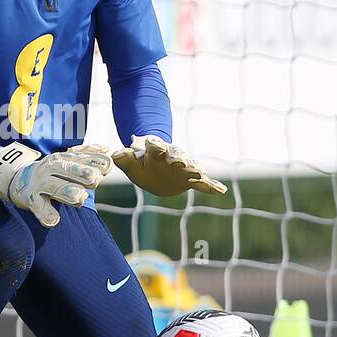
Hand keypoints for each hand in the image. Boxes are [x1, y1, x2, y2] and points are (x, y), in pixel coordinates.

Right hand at [0, 142, 114, 226]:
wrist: (18, 179)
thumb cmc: (50, 172)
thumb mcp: (66, 159)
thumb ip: (86, 155)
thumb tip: (107, 148)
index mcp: (63, 158)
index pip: (81, 158)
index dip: (94, 162)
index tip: (108, 166)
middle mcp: (51, 168)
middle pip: (67, 169)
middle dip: (81, 173)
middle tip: (95, 178)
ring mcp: (40, 184)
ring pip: (54, 187)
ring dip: (66, 191)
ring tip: (79, 197)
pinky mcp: (32, 200)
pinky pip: (39, 208)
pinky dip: (46, 214)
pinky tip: (54, 221)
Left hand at [111, 134, 226, 196]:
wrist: (155, 164)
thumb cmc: (141, 162)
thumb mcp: (129, 162)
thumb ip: (124, 158)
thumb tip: (115, 155)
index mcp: (155, 151)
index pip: (155, 146)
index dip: (155, 145)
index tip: (155, 144)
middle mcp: (172, 157)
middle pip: (177, 155)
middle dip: (179, 158)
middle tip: (182, 161)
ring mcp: (184, 167)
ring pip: (191, 167)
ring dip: (195, 170)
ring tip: (200, 173)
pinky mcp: (191, 178)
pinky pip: (203, 183)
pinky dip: (212, 186)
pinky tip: (222, 191)